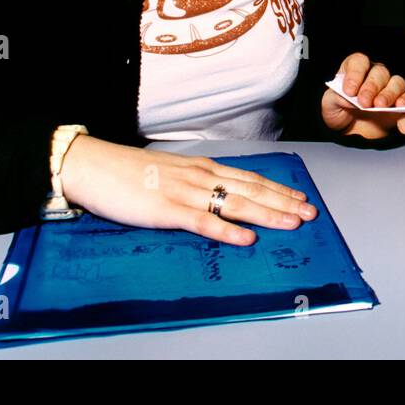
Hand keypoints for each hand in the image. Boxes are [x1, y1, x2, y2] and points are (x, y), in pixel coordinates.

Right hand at [59, 135, 317, 245]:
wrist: (93, 166)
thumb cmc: (128, 172)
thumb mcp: (171, 173)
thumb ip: (195, 183)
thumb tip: (219, 195)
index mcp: (202, 168)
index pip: (249, 178)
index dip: (278, 188)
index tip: (301, 197)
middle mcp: (200, 176)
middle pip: (251, 190)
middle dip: (284, 201)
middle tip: (311, 212)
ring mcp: (185, 192)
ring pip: (236, 203)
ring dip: (267, 214)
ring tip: (292, 223)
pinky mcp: (167, 210)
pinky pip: (203, 221)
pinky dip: (227, 230)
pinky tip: (246, 238)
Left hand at [321, 52, 404, 140]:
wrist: (350, 132)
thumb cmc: (339, 113)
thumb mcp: (330, 106)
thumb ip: (337, 98)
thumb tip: (349, 98)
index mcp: (355, 70)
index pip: (359, 62)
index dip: (355, 74)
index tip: (349, 91)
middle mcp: (374, 75)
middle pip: (380, 72)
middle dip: (372, 87)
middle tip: (364, 102)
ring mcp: (390, 88)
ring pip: (396, 82)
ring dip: (389, 94)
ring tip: (380, 106)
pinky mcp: (401, 101)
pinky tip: (401, 106)